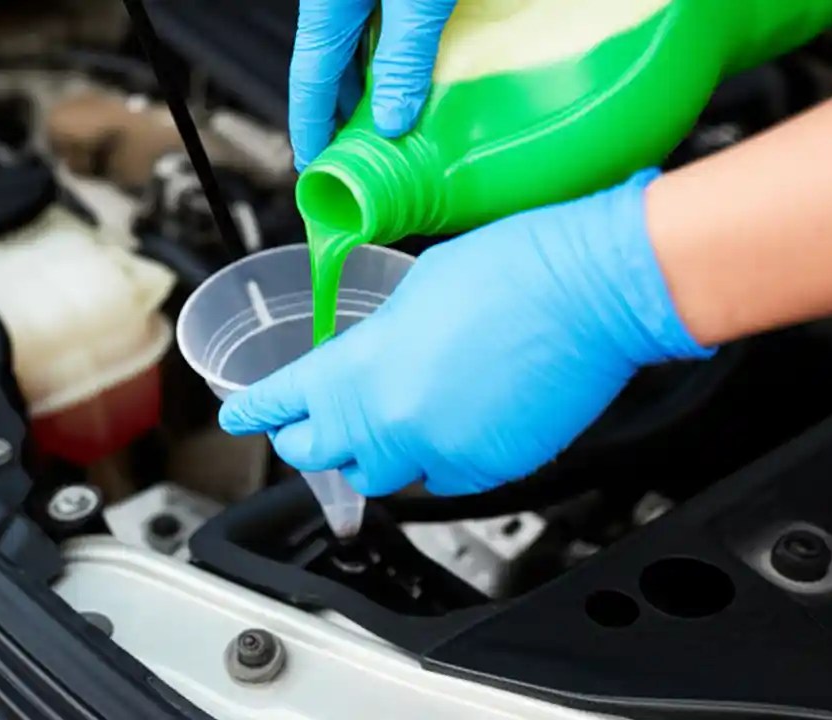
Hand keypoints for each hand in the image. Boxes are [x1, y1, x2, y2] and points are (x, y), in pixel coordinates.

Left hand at [219, 171, 712, 496]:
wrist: (591, 289)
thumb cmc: (515, 267)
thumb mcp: (416, 288)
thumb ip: (379, 339)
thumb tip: (371, 355)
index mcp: (364, 370)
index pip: (288, 403)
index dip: (258, 412)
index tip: (240, 416)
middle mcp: (396, 423)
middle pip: (326, 455)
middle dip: (314, 439)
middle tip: (313, 425)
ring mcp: (445, 452)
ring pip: (388, 474)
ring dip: (382, 450)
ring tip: (400, 414)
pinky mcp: (493, 468)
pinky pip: (446, 477)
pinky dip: (440, 457)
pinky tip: (455, 419)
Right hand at [290, 0, 456, 169]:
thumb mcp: (415, 7)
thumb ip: (403, 60)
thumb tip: (392, 120)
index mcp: (325, 12)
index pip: (308, 85)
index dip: (310, 131)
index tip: (312, 165)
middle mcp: (331, 3)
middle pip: (328, 71)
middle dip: (341, 116)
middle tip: (354, 155)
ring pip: (351, 49)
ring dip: (366, 88)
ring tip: (385, 123)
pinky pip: (373, 28)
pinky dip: (383, 58)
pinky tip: (404, 72)